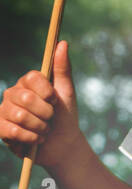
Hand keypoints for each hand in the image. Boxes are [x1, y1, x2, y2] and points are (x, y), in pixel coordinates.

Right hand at [0, 41, 83, 170]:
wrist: (62, 145)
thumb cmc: (65, 117)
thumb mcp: (67, 92)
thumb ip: (62, 69)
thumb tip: (63, 43)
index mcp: (27, 83)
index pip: (31, 78)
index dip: (46, 92)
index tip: (54, 100)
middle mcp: (12, 94)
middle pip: (26, 98)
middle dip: (46, 113)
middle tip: (50, 118)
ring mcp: (4, 111)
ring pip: (19, 116)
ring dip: (40, 127)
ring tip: (44, 130)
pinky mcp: (0, 128)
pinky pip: (12, 131)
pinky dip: (30, 138)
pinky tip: (36, 139)